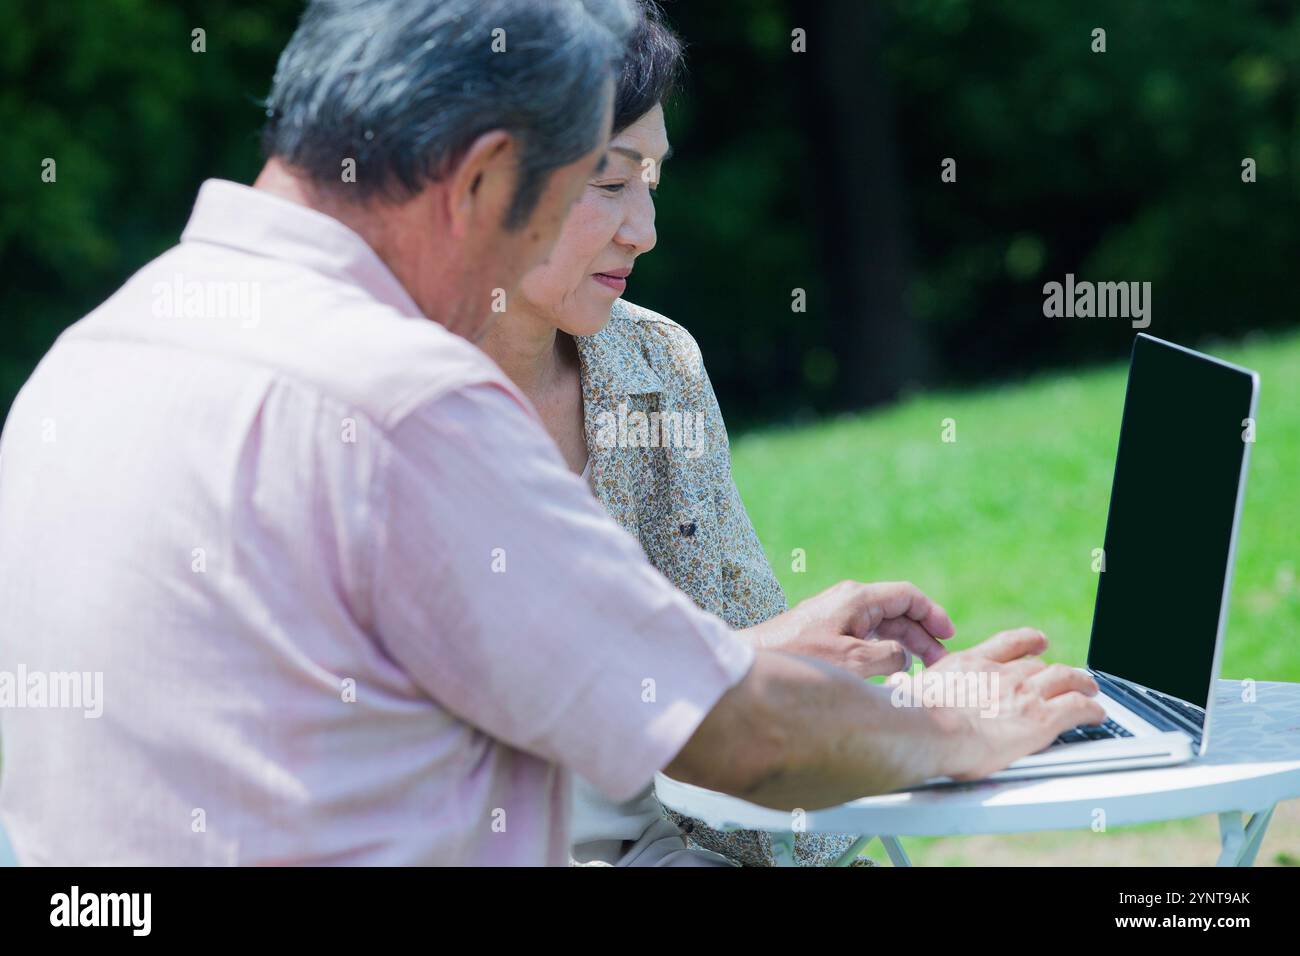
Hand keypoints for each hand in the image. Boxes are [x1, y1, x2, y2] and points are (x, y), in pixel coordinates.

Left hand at [743, 580, 955, 678]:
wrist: (756, 659)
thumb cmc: (802, 658)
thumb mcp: (855, 660)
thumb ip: (889, 655)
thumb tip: (904, 656)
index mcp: (858, 598)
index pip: (907, 596)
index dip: (932, 614)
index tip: (948, 635)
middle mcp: (848, 601)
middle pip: (896, 611)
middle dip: (922, 634)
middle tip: (941, 661)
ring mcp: (835, 615)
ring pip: (881, 625)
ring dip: (904, 644)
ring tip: (923, 668)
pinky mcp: (825, 631)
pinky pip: (864, 635)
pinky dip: (883, 649)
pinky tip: (890, 669)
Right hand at [915, 628, 1106, 779]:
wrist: (929, 727)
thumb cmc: (909, 715)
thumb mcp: (905, 692)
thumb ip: (906, 689)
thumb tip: (891, 689)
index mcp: (970, 663)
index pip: (1007, 644)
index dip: (1026, 642)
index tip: (1036, 641)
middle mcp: (1001, 672)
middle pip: (1038, 664)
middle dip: (1052, 669)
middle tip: (1066, 675)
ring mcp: (1024, 692)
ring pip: (1066, 677)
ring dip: (1082, 682)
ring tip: (1091, 687)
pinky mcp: (1041, 717)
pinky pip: (1078, 706)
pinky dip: (1092, 708)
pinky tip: (1098, 713)